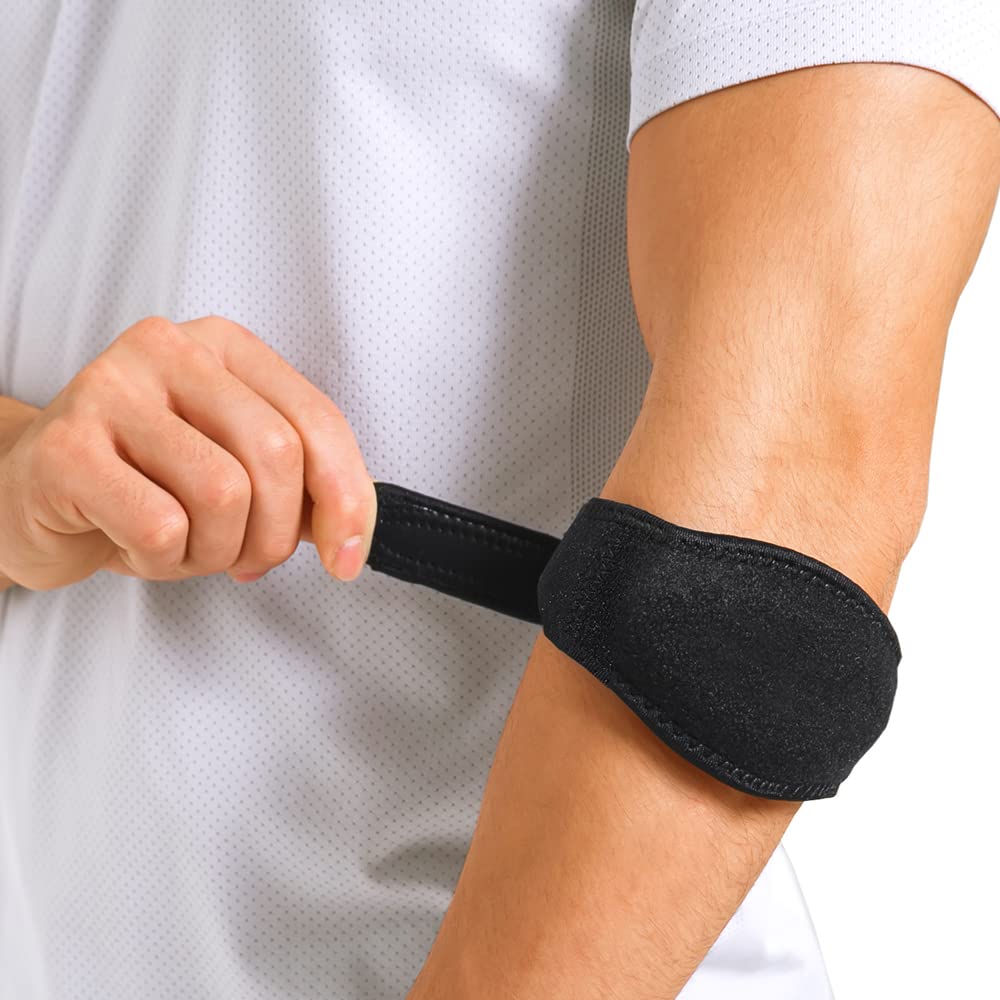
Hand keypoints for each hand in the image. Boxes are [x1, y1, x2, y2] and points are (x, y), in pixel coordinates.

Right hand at [0, 314, 376, 590]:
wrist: (29, 497)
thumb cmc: (141, 485)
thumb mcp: (235, 473)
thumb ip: (298, 488)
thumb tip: (351, 534)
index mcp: (225, 347)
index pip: (319, 420)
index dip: (348, 499)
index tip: (347, 557)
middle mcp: (170, 350)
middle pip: (278, 455)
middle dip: (275, 535)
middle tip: (243, 559)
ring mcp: (112, 389)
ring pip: (224, 494)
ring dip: (215, 551)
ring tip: (179, 546)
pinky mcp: (65, 446)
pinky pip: (161, 526)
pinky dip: (163, 561)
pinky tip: (133, 546)